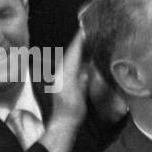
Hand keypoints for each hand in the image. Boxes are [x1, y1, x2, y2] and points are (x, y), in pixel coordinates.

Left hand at [41, 31, 87, 151]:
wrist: (63, 122)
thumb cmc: (73, 110)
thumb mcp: (80, 93)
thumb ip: (83, 79)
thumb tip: (89, 66)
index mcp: (65, 73)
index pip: (73, 52)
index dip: (79, 40)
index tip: (86, 29)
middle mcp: (61, 71)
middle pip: (71, 52)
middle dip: (80, 41)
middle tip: (90, 31)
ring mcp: (62, 76)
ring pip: (71, 58)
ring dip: (79, 49)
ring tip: (89, 40)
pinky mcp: (64, 81)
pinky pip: (71, 64)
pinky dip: (78, 57)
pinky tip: (85, 56)